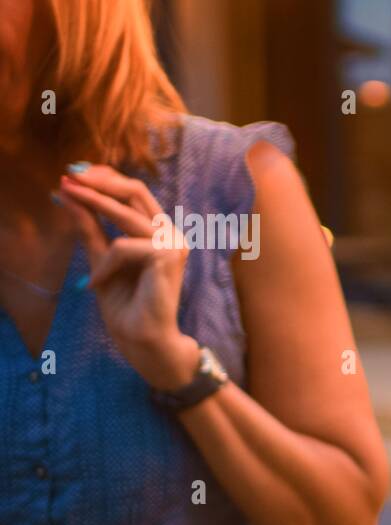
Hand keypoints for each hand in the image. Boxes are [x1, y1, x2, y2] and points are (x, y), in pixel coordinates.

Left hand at [57, 163, 198, 390]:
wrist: (143, 338)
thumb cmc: (126, 304)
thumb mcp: (100, 257)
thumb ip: (90, 227)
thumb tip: (68, 194)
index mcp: (160, 231)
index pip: (135, 193)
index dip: (106, 178)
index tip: (75, 171)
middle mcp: (171, 234)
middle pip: (136, 191)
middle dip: (100, 180)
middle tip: (70, 175)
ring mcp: (173, 245)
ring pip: (127, 215)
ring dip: (94, 205)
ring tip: (67, 199)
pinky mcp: (168, 258)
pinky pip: (124, 246)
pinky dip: (105, 263)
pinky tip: (96, 282)